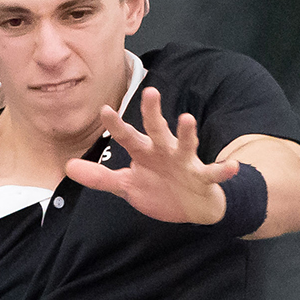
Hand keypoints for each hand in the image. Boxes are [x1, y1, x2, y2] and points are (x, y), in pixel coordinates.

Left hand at [63, 87, 238, 223]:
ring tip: (188, 119)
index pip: (128, 136)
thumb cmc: (160, 189)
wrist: (193, 207)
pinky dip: (223, 171)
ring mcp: (186, 163)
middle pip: (157, 130)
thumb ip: (99, 177)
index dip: (116, 125)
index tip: (104, 110)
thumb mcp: (127, 186)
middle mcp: (165, 152)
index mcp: (145, 153)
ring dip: (188, 133)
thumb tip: (68, 166)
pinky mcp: (203, 179)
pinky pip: (214, 174)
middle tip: (150, 92)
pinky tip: (231, 167)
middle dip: (153, 113)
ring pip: (187, 146)